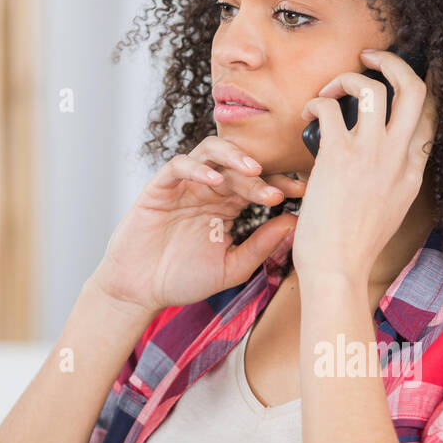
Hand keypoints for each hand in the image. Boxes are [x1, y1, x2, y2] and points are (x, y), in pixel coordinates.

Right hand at [90, 135, 303, 315]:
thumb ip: (262, 245)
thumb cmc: (184, 280)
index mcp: (228, 206)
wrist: (141, 291)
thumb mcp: (233, 267)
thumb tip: (295, 222)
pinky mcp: (160, 187)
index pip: (259, 183)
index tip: (301, 192)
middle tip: (281, 190)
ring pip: (211, 151)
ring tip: (253, 170)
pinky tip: (215, 181)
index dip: (280, 183)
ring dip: (234, 156)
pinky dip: (198, 169)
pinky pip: (180, 166)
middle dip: (263, 175)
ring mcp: (185, 185)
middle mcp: (209, 190)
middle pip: (240, 166)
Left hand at [292, 48, 436, 285]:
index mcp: (413, 173)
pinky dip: (316, 102)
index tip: (398, 78)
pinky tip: (308, 114)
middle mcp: (398, 158)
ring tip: (331, 90)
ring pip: (371, 87)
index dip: (419, 87)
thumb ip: (392, 179)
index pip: (430, 115)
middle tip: (371, 58)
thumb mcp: (390, 210)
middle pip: (414, 89)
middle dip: (393, 61)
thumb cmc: (354, 248)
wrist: (337, 271)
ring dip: (347, 77)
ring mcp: (371, 156)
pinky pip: (329, 108)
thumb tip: (380, 155)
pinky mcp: (338, 157)